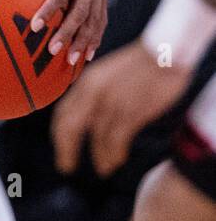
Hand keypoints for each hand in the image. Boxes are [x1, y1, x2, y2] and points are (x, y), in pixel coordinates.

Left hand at [11, 0, 107, 65]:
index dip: (49, 10)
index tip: (35, 27)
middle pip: (81, 13)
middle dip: (69, 34)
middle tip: (53, 52)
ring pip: (95, 19)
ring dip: (85, 41)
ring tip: (74, 62)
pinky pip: (102, 17)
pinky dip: (97, 35)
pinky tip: (89, 53)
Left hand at [51, 40, 192, 176]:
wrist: (163, 52)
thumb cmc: (139, 64)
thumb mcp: (108, 74)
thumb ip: (95, 92)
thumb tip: (87, 113)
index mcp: (86, 82)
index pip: (63, 113)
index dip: (58, 134)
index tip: (59, 148)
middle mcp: (94, 93)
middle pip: (70, 127)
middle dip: (65, 149)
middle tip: (65, 166)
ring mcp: (112, 102)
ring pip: (97, 137)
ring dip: (98, 156)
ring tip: (101, 169)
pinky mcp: (132, 110)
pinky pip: (116, 139)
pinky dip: (113, 153)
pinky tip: (114, 161)